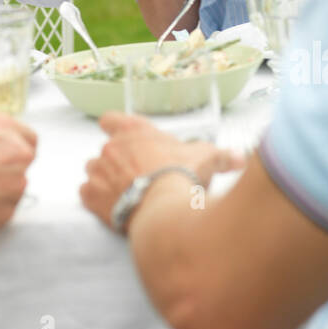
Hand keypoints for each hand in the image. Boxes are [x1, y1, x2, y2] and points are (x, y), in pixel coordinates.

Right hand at [0, 113, 36, 233]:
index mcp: (7, 127)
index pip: (28, 138)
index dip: (13, 149)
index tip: (4, 154)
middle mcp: (19, 154)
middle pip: (22, 165)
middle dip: (5, 171)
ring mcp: (16, 185)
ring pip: (13, 190)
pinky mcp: (6, 213)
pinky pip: (1, 211)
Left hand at [80, 113, 245, 230]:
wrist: (164, 209)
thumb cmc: (183, 176)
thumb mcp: (207, 158)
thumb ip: (221, 155)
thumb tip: (241, 157)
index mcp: (134, 130)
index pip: (111, 119)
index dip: (114, 127)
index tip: (121, 136)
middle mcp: (111, 147)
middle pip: (105, 150)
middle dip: (117, 162)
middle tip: (137, 177)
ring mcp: (98, 171)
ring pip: (93, 171)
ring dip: (104, 180)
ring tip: (125, 193)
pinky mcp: (91, 196)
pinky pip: (86, 194)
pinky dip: (96, 200)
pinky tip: (112, 207)